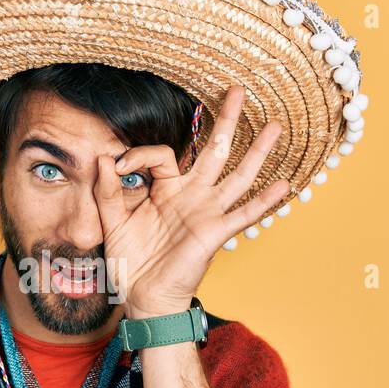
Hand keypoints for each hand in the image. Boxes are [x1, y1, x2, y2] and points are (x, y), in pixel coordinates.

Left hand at [93, 84, 288, 317]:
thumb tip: (103, 159)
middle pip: (213, 150)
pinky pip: (244, 214)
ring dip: (257, 151)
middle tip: (238, 90)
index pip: (162, 155)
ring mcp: (207, 212)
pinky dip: (265, 201)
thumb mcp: (111, 222)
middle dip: (226, 120)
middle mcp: (191, 196)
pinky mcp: (215, 233)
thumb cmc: (130, 262)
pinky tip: (285, 184)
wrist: (142, 298)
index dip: (138, 154)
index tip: (116, 165)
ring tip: (275, 126)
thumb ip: (105, 191)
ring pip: (237, 175)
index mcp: (166, 190)